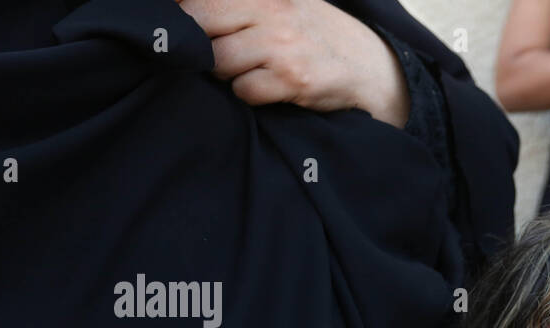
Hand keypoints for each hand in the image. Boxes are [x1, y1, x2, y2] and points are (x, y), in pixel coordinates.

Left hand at [178, 0, 410, 126]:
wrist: (370, 66)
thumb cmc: (315, 35)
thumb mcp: (281, 3)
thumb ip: (240, 5)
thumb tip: (179, 7)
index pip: (199, 0)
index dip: (182, 16)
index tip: (180, 30)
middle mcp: (271, 11)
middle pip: (199, 24)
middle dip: (198, 46)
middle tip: (214, 56)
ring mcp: (282, 45)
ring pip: (219, 61)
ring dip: (226, 73)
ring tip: (248, 71)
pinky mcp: (293, 78)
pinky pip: (244, 90)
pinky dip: (249, 95)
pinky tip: (268, 89)